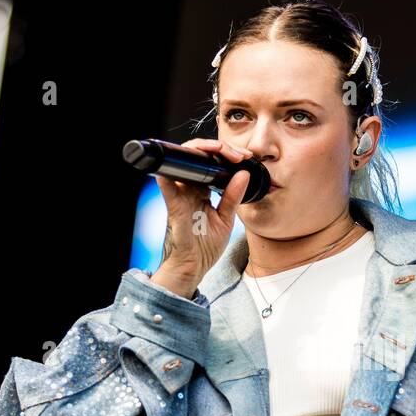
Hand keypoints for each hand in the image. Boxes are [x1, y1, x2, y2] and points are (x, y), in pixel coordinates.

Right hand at [153, 138, 255, 292]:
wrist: (194, 267)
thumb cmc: (206, 246)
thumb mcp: (226, 218)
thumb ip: (233, 196)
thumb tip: (244, 175)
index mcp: (201, 191)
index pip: (210, 163)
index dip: (226, 155)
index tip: (246, 157)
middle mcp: (189, 190)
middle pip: (196, 157)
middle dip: (218, 148)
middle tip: (239, 154)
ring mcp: (181, 197)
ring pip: (183, 165)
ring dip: (201, 152)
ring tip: (220, 150)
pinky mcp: (175, 208)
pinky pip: (169, 190)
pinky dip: (168, 178)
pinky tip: (176, 168)